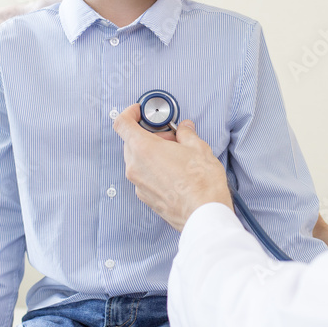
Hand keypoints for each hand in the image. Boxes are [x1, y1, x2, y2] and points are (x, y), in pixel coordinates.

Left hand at [112, 104, 232, 230]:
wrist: (205, 214)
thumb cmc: (202, 183)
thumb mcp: (198, 148)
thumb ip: (186, 134)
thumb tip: (184, 129)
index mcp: (144, 149)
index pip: (122, 124)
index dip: (129, 113)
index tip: (139, 112)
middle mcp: (135, 167)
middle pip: (131, 142)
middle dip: (148, 135)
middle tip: (170, 137)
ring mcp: (139, 185)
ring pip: (137, 160)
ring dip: (151, 153)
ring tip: (175, 156)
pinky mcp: (146, 198)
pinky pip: (143, 176)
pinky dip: (153, 169)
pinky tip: (174, 172)